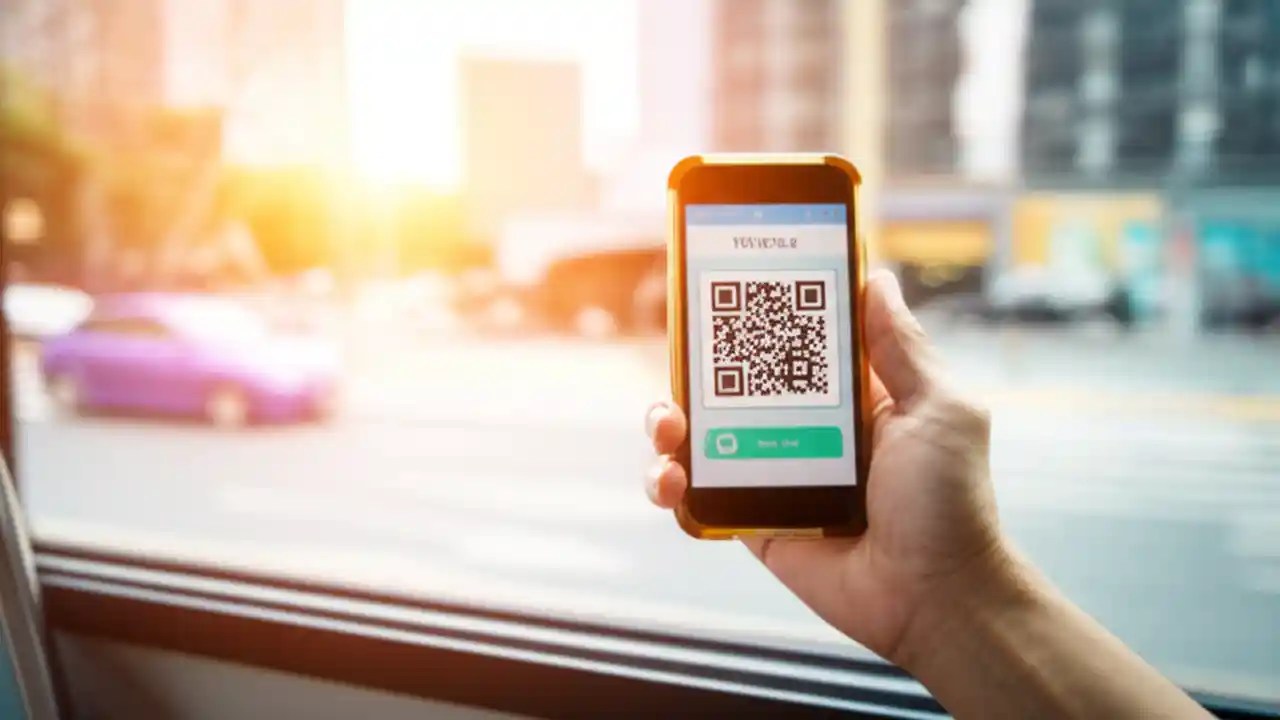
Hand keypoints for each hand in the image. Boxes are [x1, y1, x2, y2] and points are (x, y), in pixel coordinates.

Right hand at [644, 270, 1012, 664]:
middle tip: (682, 364)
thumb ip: (900, 347)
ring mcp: (774, 475)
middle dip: (694, 371)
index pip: (790, 345)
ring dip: (669, 426)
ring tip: (668, 431)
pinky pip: (698, 498)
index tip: (720, 293)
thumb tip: (875, 279)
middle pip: (731, 387)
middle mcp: (804, 429)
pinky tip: (670, 481)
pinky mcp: (752, 522)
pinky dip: (669, 485)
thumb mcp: (938, 409)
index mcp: (848, 397)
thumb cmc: (950, 504)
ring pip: (701, 439)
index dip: (754, 320)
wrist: (935, 598)